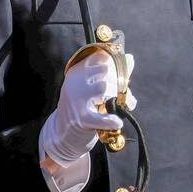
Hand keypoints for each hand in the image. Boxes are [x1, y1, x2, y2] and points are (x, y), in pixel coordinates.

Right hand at [40, 50, 136, 165]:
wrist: (62, 134)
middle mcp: (75, 82)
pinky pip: (103, 117)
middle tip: (116, 94)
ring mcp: (77, 99)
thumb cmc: (82, 107)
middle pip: (105, 71)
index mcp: (77, 71)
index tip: (116, 74)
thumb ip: (111, 72)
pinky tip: (117, 122)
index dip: (113, 64)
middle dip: (115, 82)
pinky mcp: (81, 119)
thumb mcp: (90, 87)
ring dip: (114, 98)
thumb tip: (130, 58)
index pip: (100, 56)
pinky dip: (112, 120)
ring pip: (105, 87)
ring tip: (114, 106)